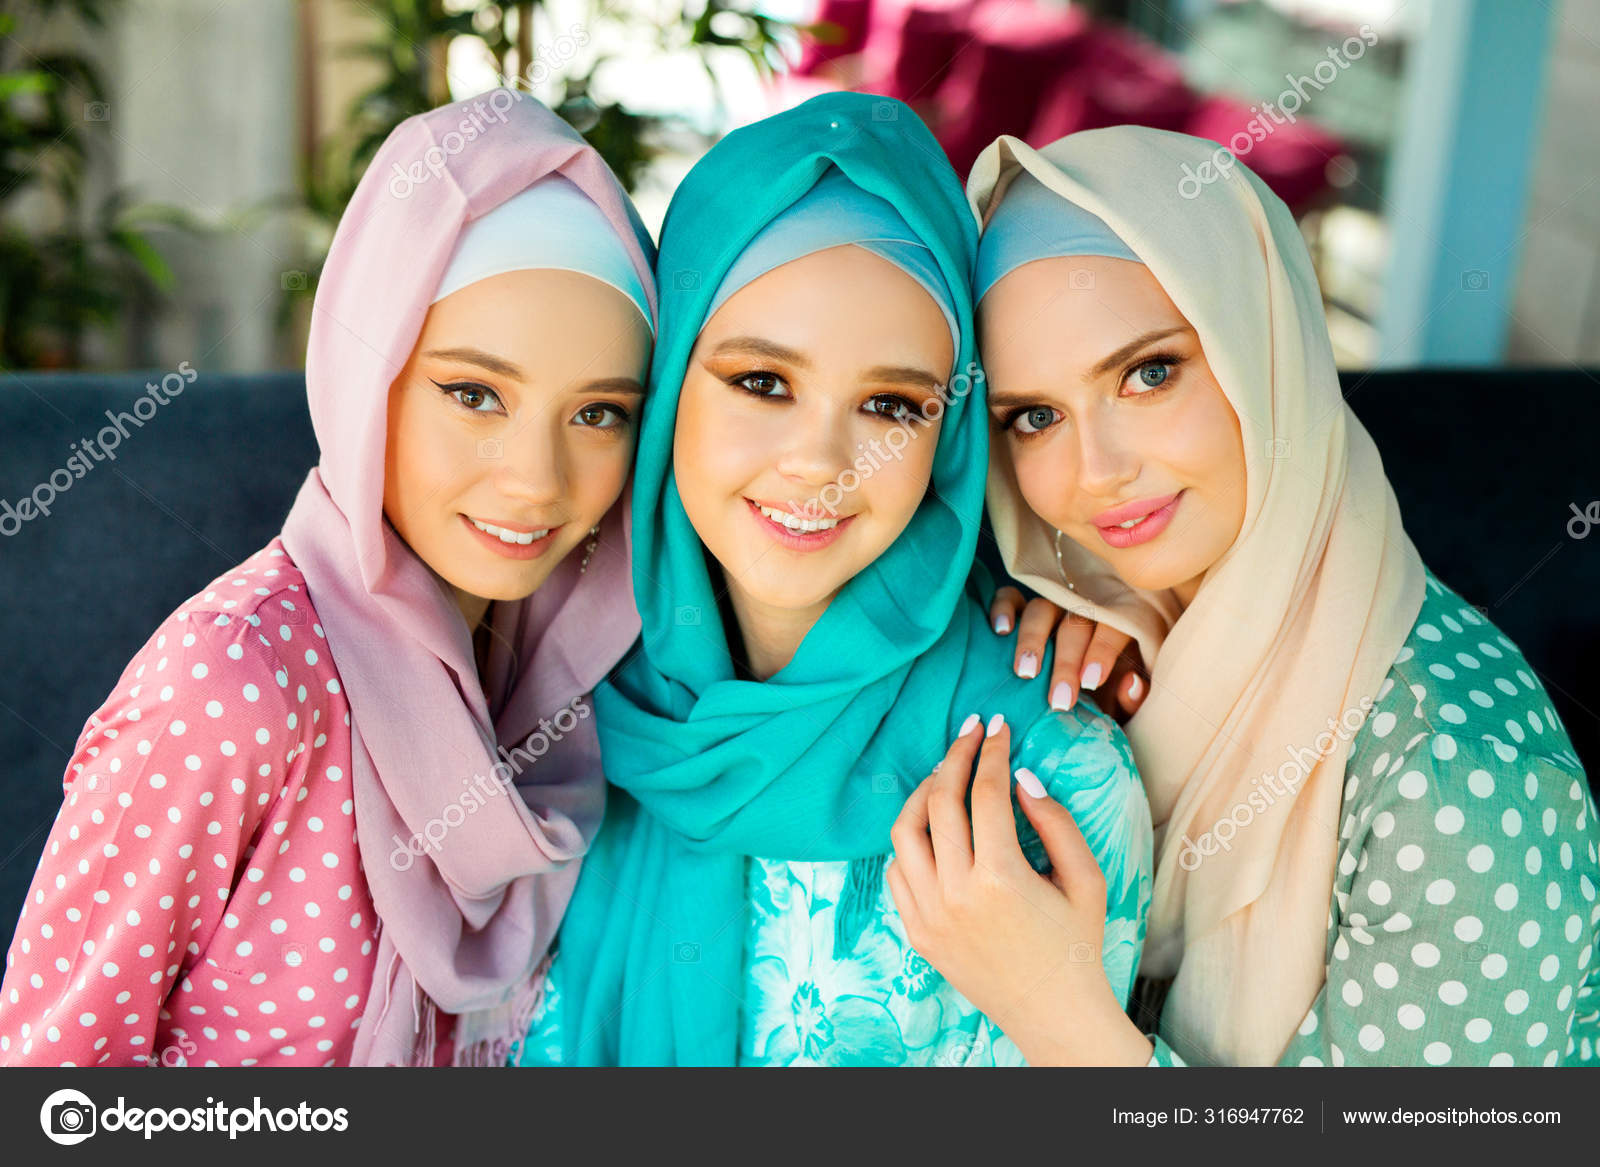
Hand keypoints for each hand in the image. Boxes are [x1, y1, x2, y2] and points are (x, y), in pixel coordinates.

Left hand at [886, 713, 1152, 1065]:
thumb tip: (1021, 777)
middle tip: (969, 732)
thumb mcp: (1086, 879)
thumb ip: (1055, 821)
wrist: (1052, 1013)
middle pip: (938, 801)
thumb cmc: (1076, 943)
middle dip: (954, 756)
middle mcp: (954, 894)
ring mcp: (928, 915)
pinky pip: (897, 871)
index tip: (997, 727)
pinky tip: (933, 827)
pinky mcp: (916, 932)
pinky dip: (909, 841)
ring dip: (922, 793)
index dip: (991, 751)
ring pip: (904, 832)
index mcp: (999, 878)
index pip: (985, 793)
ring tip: (944, 774)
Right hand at [989, 587, 1146, 721]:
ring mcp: (1051, 604)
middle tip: (1059, 700)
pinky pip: (1009, 597)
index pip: (1115, 626)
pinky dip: (1002, 609)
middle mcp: (1084, 608)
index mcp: (1120, 624)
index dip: (1103, 650)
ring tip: (1025, 673)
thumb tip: (1130, 684)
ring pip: (1041, 609)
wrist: (1086, 683)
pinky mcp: (1022, 605)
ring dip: (1032, 639)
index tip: (1090, 681)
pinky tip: (1000, 631)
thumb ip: (1135, 699)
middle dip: (1066, 663)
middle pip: (1075, 624)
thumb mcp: (1126, 700)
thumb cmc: (1108, 691)